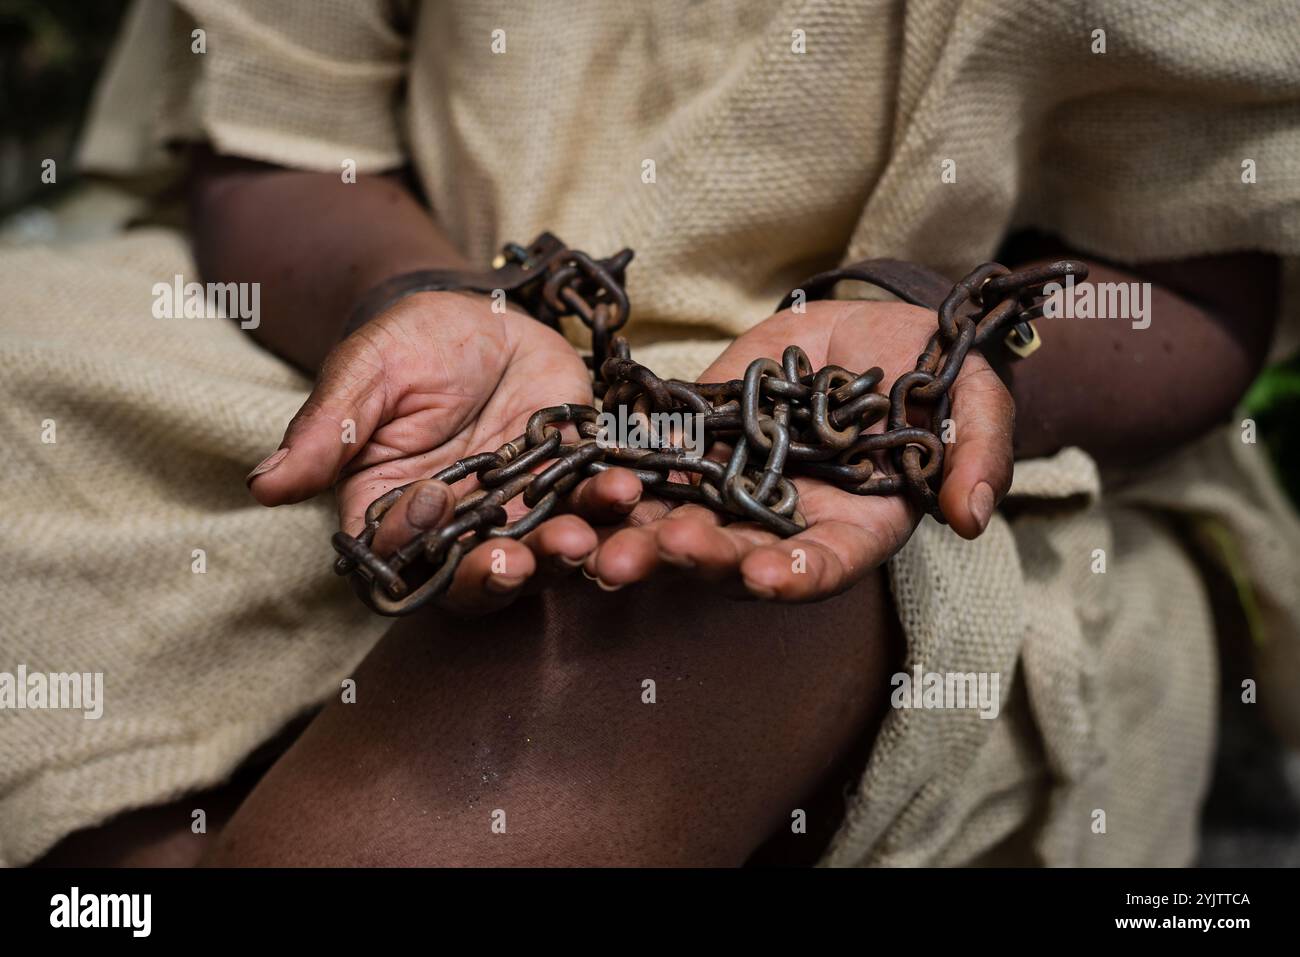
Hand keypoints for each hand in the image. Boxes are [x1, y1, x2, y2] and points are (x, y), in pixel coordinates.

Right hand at [246, 291, 643, 613]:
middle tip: (534, 554)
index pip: (402, 554)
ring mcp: (526, 511)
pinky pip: (597, 507)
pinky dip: (614, 506)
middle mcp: (464, 530)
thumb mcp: (364, 374)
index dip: (417, 539)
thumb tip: (262, 486)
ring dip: (572, 548)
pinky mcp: (577, 483)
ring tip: (588, 530)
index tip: (434, 501)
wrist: (476, 317)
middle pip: (481, 575)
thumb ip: (326, 432)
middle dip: (508, 570)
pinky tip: (627, 490)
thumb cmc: (405, 346)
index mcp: (399, 514)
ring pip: (548, 552)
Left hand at [582, 299, 1014, 600]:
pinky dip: (617, 471)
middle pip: (735, 555)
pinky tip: (581, 476)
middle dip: (690, 560)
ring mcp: (738, 481)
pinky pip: (654, 461)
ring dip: (635, 535)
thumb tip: (972, 513)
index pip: (825, 563)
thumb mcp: (973, 403)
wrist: (880, 330)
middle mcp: (788, 518)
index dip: (796, 573)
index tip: (763, 574)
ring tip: (593, 542)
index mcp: (854, 525)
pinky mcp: (700, 439)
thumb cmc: (936, 373)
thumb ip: (976, 454)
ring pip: (680, 519)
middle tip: (644, 559)